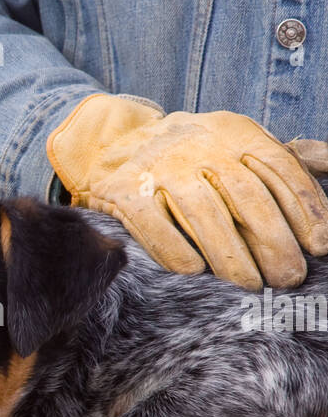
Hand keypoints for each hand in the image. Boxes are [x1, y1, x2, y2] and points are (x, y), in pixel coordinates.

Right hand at [47, 95, 327, 288]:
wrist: (110, 145)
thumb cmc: (189, 159)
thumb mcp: (235, 144)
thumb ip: (284, 159)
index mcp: (233, 131)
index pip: (278, 168)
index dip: (304, 207)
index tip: (320, 245)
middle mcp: (198, 144)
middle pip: (245, 194)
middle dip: (273, 239)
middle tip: (289, 277)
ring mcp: (158, 167)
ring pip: (202, 212)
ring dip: (230, 253)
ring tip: (251, 285)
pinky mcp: (122, 192)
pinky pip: (151, 224)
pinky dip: (173, 249)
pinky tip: (194, 273)